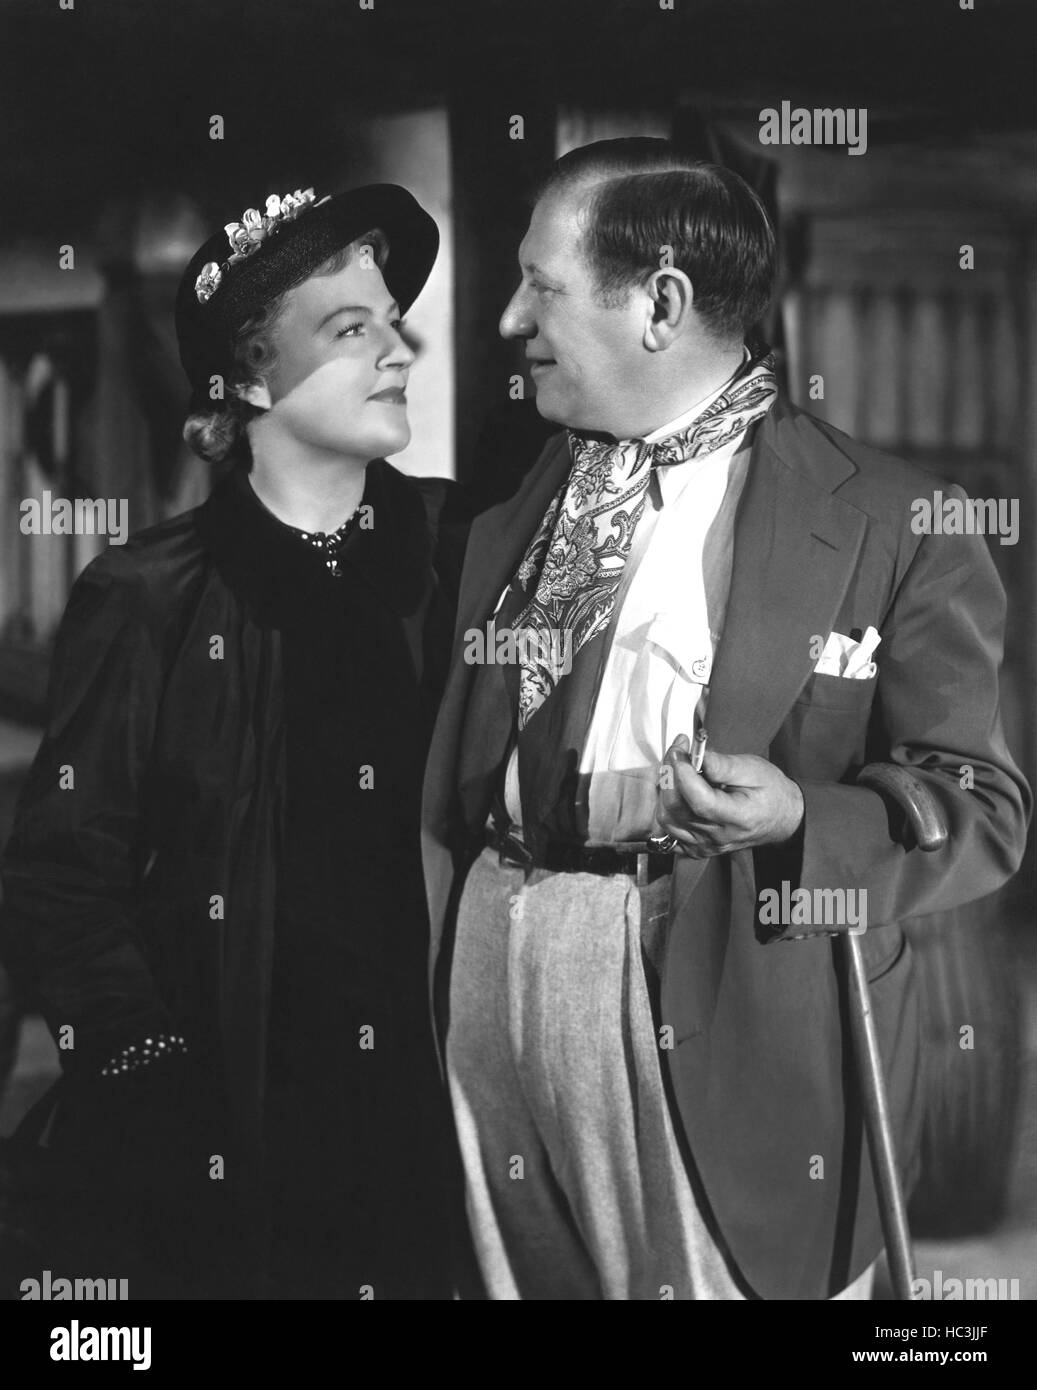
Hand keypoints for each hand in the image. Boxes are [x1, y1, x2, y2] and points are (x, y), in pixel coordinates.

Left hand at [655, 735, 803, 859]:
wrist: (780, 818)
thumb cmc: (770, 792)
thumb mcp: (754, 769)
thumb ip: (724, 765)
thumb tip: (698, 755)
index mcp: (738, 818)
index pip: (699, 801)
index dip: (683, 774)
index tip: (680, 751)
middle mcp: (718, 837)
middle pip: (677, 809)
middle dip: (670, 774)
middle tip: (678, 751)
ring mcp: (705, 845)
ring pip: (668, 819)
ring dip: (665, 790)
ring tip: (677, 768)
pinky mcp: (696, 847)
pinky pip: (669, 830)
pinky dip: (666, 808)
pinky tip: (676, 791)